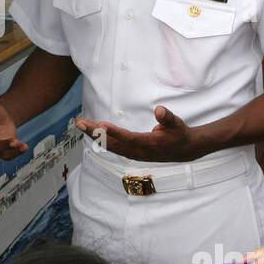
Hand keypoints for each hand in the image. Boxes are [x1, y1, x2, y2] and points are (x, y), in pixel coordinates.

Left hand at [74, 105, 196, 161]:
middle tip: (80, 123)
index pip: (128, 138)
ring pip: (110, 145)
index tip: (100, 125)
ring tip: (80, 123)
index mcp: (149, 144)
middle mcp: (138, 152)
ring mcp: (133, 154)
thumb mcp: (177, 124)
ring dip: (94, 135)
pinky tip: (91, 130)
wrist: (184, 150)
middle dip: (95, 133)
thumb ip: (168, 117)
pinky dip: (101, 138)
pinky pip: (112, 146)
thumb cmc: (179, 134)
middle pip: (113, 143)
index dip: (114, 132)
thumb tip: (159, 110)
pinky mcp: (131, 153)